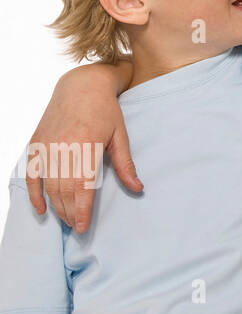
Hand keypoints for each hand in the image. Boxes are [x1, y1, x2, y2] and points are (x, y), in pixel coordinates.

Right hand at [27, 62, 139, 233]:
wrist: (82, 86)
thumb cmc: (106, 111)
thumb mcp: (120, 137)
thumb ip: (125, 165)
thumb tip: (138, 188)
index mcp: (86, 147)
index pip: (81, 187)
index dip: (80, 210)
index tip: (82, 226)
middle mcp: (62, 148)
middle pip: (63, 190)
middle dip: (69, 212)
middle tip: (76, 226)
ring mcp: (47, 147)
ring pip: (48, 186)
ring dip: (56, 206)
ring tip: (65, 219)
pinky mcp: (37, 144)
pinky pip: (32, 175)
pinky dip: (34, 193)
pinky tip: (41, 209)